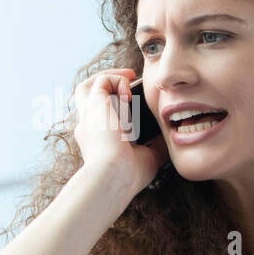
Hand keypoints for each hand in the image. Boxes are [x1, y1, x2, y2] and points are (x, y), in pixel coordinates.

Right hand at [72, 68, 169, 195]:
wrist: (114, 176)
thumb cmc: (128, 175)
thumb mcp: (146, 158)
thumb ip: (154, 145)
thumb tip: (166, 137)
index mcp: (98, 141)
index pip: (99, 118)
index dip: (113, 108)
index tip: (132, 106)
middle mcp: (89, 127)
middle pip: (87, 100)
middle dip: (106, 88)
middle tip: (127, 88)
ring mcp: (89, 116)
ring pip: (87, 87)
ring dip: (109, 78)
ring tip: (129, 78)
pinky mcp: (94, 105)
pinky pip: (102, 81)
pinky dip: (117, 79)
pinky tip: (130, 90)